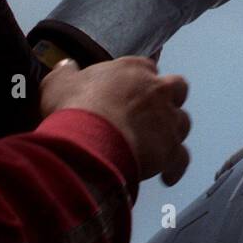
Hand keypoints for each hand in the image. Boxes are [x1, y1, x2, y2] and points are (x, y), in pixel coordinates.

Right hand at [40, 56, 190, 184]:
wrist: (90, 140)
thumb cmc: (75, 107)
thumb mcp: (59, 83)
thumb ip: (66, 72)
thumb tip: (66, 65)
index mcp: (133, 69)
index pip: (146, 66)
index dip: (141, 79)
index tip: (132, 90)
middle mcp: (157, 90)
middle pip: (177, 88)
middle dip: (170, 99)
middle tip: (153, 113)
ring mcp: (167, 119)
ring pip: (183, 122)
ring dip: (172, 132)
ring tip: (157, 145)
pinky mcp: (171, 148)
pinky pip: (182, 158)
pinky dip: (175, 167)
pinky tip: (166, 176)